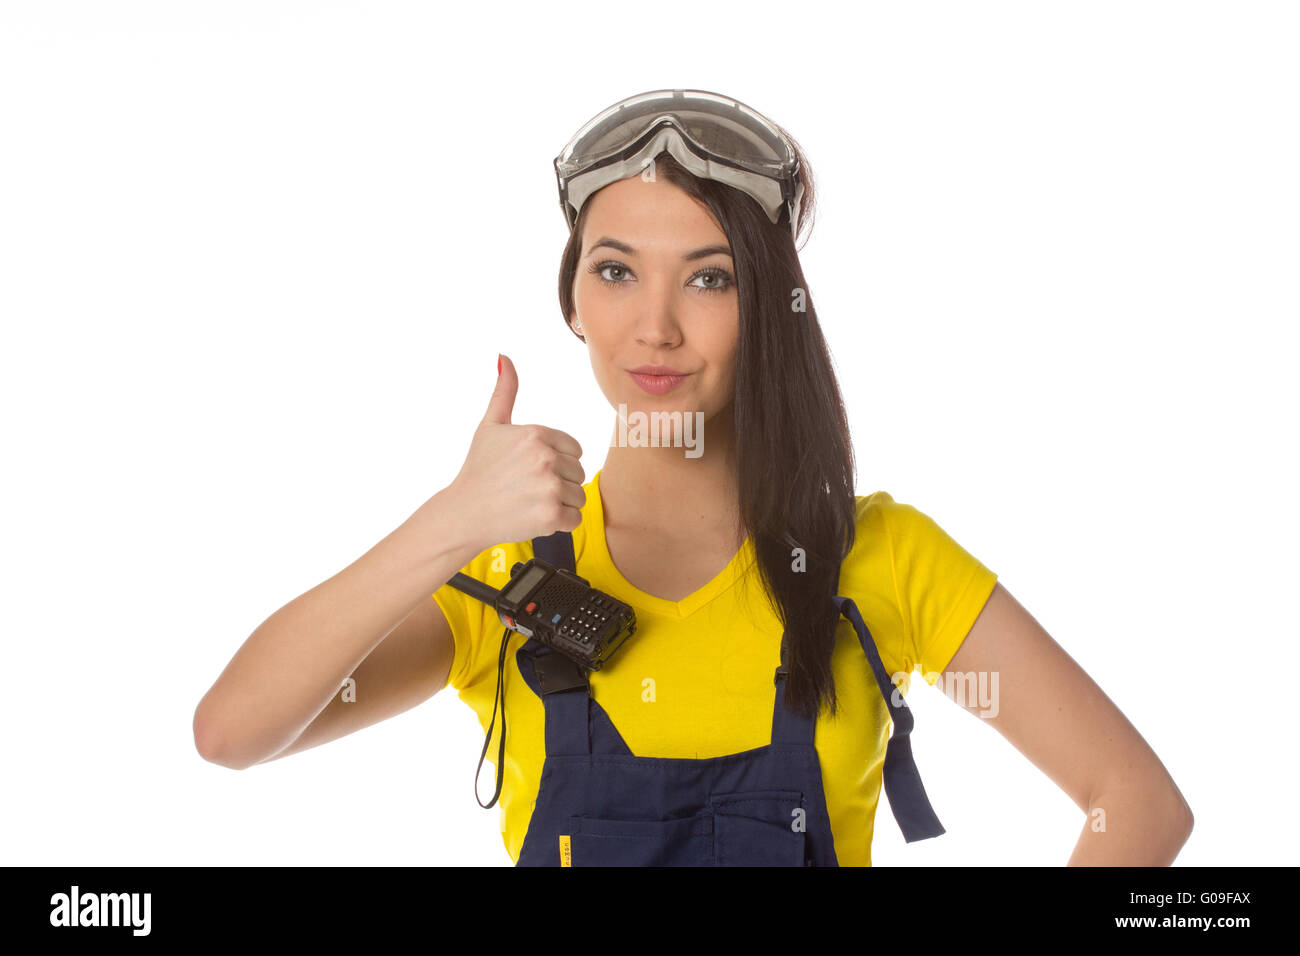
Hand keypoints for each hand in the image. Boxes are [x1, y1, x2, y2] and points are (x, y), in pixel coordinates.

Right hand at [447, 354, 585, 548]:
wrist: (463, 513)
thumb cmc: (478, 470)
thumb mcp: (490, 426)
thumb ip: (505, 392)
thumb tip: (504, 357)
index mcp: (537, 434)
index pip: (575, 449)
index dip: (556, 461)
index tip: (531, 469)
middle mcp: (545, 458)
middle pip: (579, 472)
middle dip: (559, 482)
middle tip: (528, 488)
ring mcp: (549, 488)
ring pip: (578, 496)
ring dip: (559, 503)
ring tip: (530, 502)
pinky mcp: (550, 516)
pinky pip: (574, 518)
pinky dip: (559, 523)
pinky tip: (534, 516)